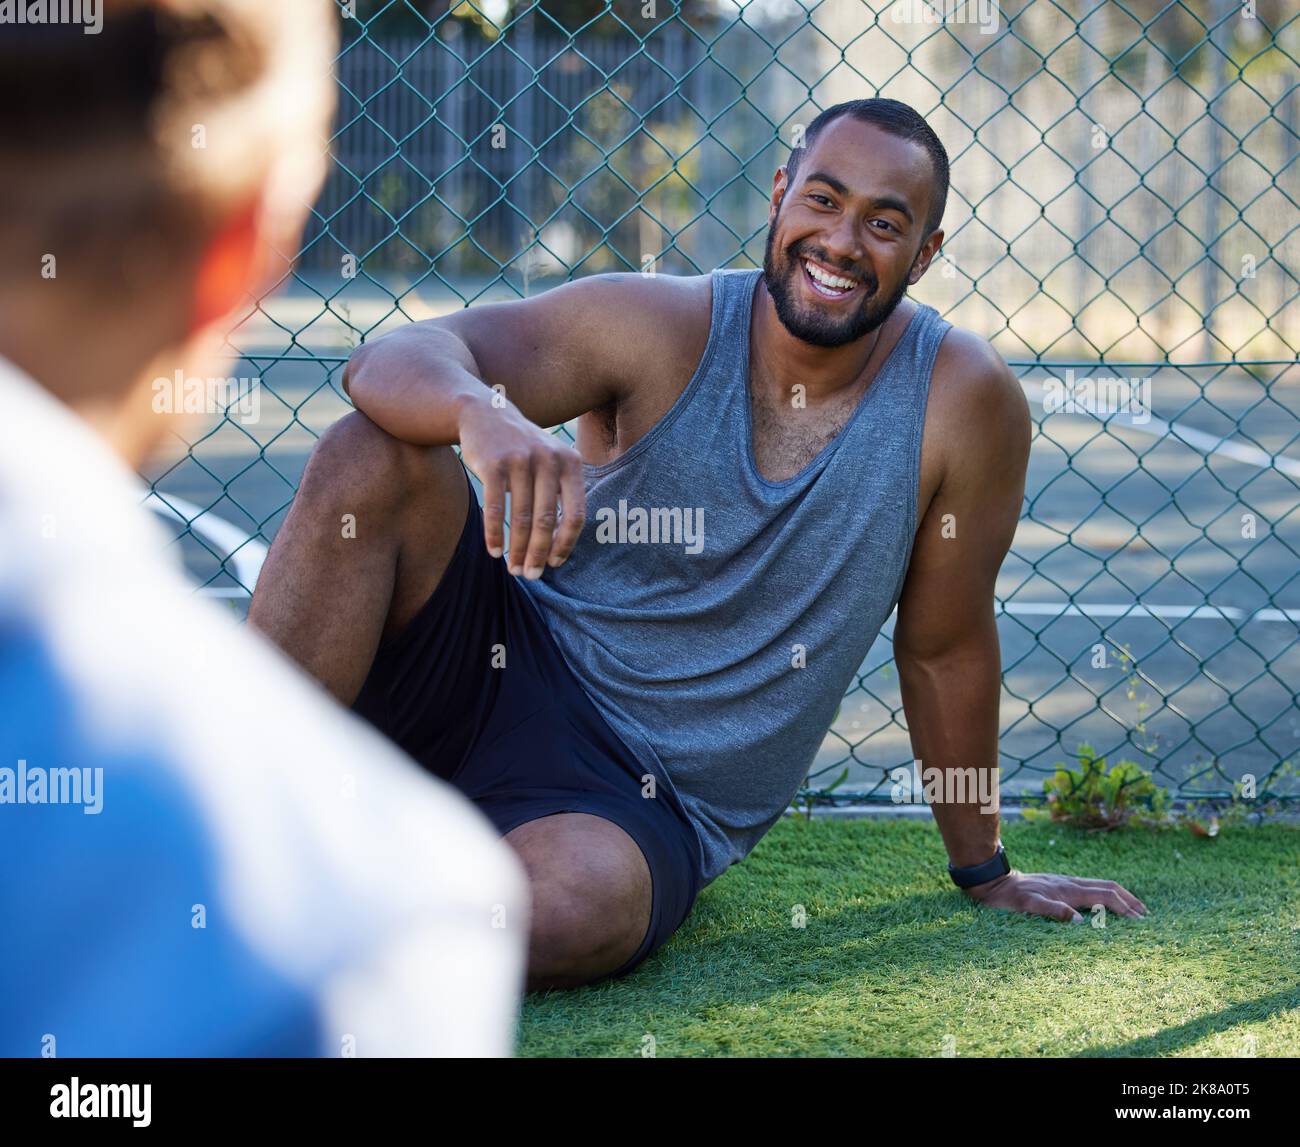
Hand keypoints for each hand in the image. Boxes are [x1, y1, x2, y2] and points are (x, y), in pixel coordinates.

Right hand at [457, 394, 585, 577]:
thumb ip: (560, 495)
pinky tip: (494, 551)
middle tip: (531, 574)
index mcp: (570, 462)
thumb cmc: (522, 449)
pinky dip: (495, 534)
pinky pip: (496, 508)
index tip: (555, 564)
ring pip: (522, 518)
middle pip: (547, 520)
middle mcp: (549, 459)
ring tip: (513, 568)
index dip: (566, 544)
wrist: (484, 414)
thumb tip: (559, 545)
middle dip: (539, 553)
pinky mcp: (493, 463)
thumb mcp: (550, 461)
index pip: (576, 514)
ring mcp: (520, 460)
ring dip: (517, 549)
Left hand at [962, 869, 1147, 921]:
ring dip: (1120, 896)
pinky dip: (1105, 896)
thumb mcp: (1028, 905)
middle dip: (1129, 899)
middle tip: (1146, 915)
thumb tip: (1080, 921)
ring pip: (1100, 886)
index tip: (1140, 921)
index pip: (1105, 896)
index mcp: (1068, 889)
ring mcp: (1066, 883)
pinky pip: (1090, 889)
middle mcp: (1071, 883)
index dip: (1124, 907)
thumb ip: (1053, 910)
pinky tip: (1105, 904)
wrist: (994, 882)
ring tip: (1133, 909)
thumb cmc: (1010, 897)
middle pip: (1108, 887)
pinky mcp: (1060, 885)